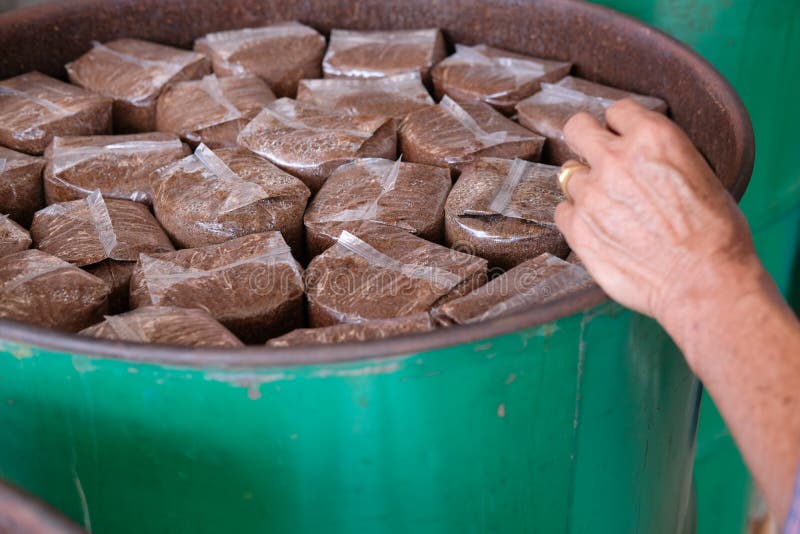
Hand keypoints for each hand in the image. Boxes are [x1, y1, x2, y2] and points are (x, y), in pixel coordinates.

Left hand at [554, 99, 761, 325]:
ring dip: (586, 189)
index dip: (620, 127)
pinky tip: (600, 231)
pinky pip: (562, 211)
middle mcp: (615, 159)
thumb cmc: (715, 233)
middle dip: (586, 140)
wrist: (703, 281)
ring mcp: (591, 194)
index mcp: (652, 137)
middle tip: (596, 159)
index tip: (623, 141)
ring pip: (569, 176)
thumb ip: (658, 155)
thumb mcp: (698, 172)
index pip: (617, 111)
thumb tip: (636, 153)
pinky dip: (576, 219)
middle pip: (577, 129)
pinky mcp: (577, 228)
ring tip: (612, 211)